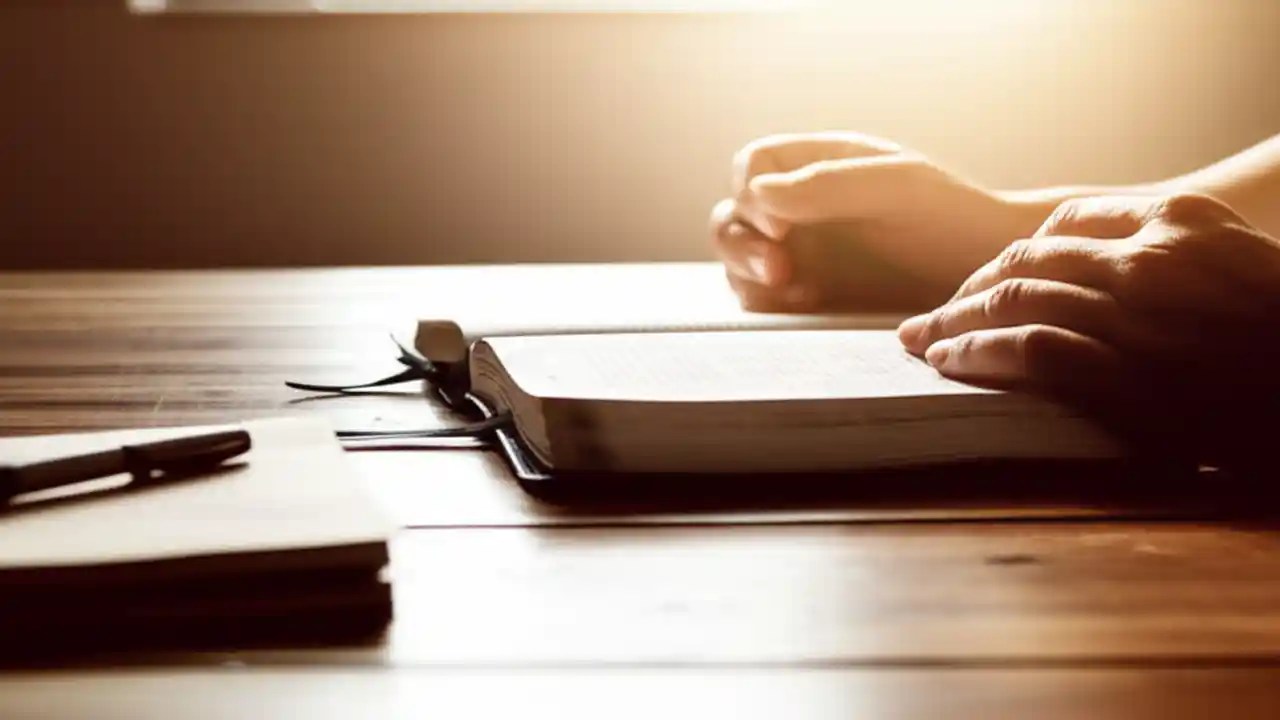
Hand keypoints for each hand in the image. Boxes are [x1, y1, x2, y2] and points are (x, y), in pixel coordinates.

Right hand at [710, 132, 1045, 311]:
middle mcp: (799, 207)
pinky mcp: (806, 297)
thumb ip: (827, 184)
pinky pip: (761, 299)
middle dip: (741, 241)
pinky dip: (768, 303)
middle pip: (733, 214)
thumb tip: (759, 194)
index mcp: (818, 165)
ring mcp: (800, 253)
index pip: (755, 164)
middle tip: (778, 268)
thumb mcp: (895, 188)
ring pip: (738, 260)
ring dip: (748, 274)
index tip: (782, 223)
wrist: (985, 272)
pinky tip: (805, 304)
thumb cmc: (949, 218)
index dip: (753, 190)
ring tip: (794, 290)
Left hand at [897, 193, 1279, 467]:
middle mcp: (1146, 257)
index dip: (1013, 254)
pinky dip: (976, 354)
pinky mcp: (1124, 373)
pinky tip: (948, 364)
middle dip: (968, 287)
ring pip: (1012, 298)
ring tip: (921, 339)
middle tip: (932, 313)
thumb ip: (1169, 256)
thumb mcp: (1237, 267)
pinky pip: (1026, 351)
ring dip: (954, 320)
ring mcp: (1132, 313)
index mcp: (1177, 220)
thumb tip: (1096, 268)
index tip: (985, 278)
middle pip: (1025, 259)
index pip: (1063, 223)